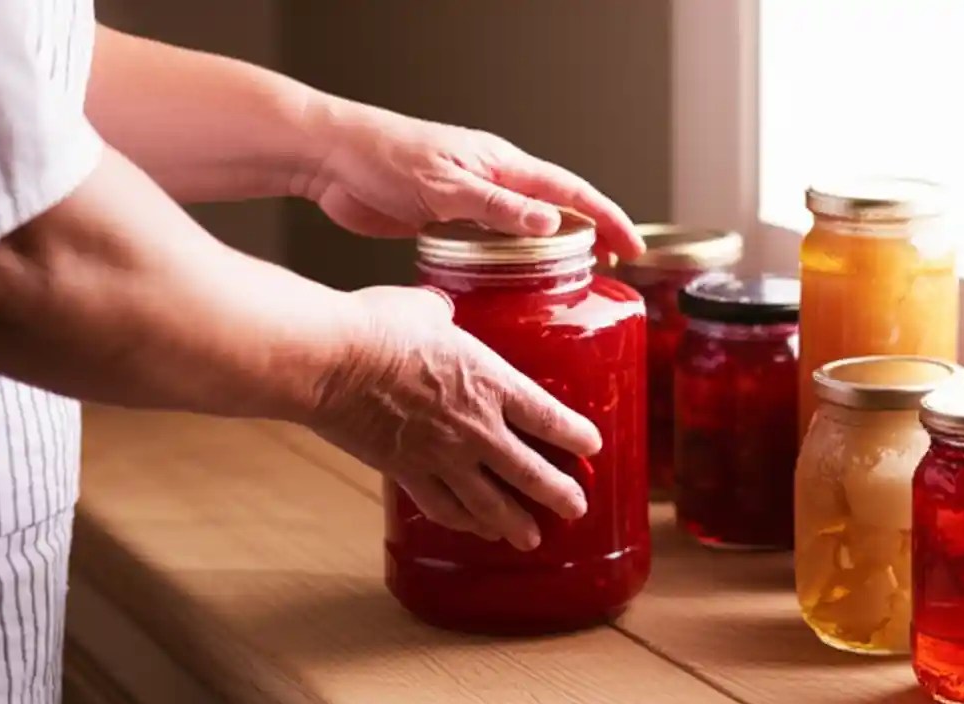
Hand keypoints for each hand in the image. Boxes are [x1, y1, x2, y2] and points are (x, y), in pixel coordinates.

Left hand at [299, 101, 643, 259]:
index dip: (606, 218)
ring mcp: (470, 202)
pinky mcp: (445, 221)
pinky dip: (511, 262)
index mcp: (502, 166)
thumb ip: (498, 208)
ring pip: (524, 230)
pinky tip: (513, 285)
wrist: (332, 159)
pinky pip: (491, 243)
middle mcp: (492, 182)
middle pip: (556, 210)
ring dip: (552, 254)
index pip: (570, 192)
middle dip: (590, 237)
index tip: (631, 247)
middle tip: (613, 271)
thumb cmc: (384, 157)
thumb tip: (552, 225)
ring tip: (574, 284)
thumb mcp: (447, 187)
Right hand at [312, 286, 601, 550]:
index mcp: (490, 381)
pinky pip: (443, 507)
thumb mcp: (424, 308)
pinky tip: (475, 528)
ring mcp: (443, 455)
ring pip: (491, 502)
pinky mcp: (407, 473)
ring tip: (531, 538)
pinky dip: (464, 521)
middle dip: (559, 493)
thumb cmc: (378, 328)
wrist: (332, 362)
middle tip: (577, 508)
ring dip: (515, 522)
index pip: (548, 415)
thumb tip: (439, 312)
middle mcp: (476, 426)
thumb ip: (442, 315)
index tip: (592, 447)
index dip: (575, 435)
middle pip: (530, 470)